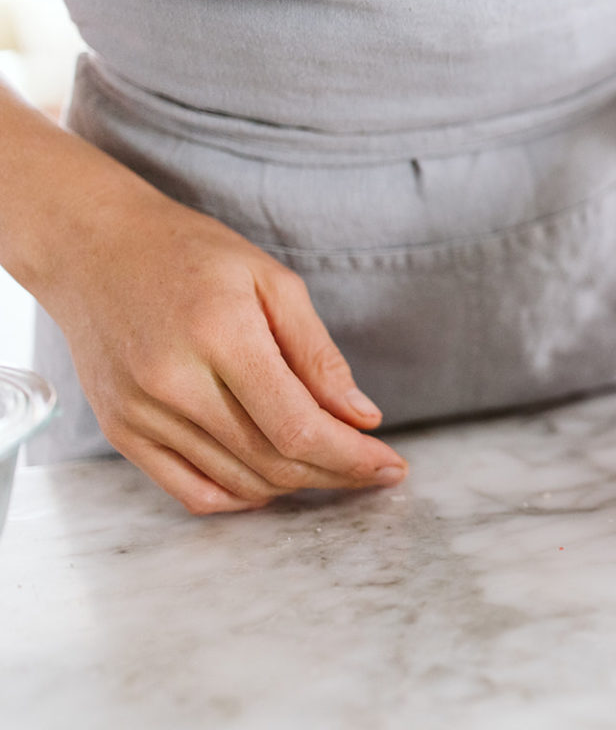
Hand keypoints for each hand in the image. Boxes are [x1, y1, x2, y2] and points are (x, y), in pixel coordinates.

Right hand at [38, 182, 407, 513]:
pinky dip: (240, 497)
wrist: (92, 247)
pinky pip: (189, 492)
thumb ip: (318, 353)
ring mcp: (140, 415)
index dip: (353, 457)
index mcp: (221, 337)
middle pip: (273, 463)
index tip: (392, 465)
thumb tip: (362, 417)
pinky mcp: (120, 432)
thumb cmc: (190, 254)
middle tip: (374, 470)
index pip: (299, 427)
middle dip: (337, 474)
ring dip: (296, 486)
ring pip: (238, 484)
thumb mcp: (271, 281)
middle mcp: (174, 384)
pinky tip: (274, 480)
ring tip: (333, 469)